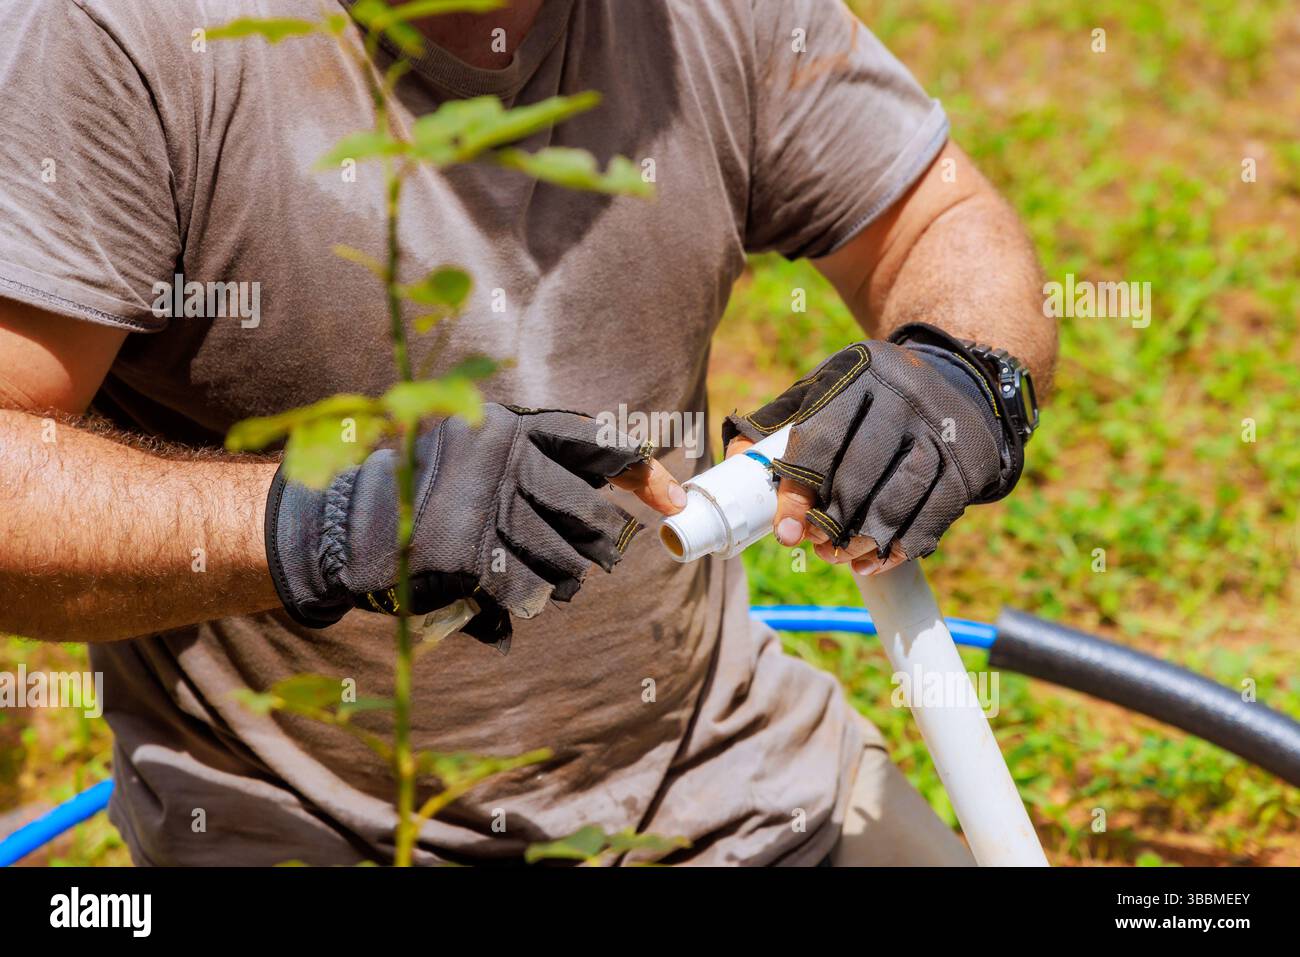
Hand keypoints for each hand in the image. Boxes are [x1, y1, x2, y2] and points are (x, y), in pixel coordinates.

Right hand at [265, 402, 684, 643]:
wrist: (339, 527)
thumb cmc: (418, 492)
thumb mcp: (475, 454)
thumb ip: (541, 467)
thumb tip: (623, 497)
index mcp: (506, 426)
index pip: (593, 443)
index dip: (640, 471)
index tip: (674, 500)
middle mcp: (499, 459)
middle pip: (586, 514)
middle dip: (598, 543)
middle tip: (597, 556)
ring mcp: (483, 507)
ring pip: (563, 560)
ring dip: (561, 579)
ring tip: (544, 579)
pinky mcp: (468, 556)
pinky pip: (526, 591)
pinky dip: (524, 601)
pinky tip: (509, 599)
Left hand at [724, 327, 1019, 573]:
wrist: (958, 382)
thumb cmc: (869, 397)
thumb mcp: (823, 390)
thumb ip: (776, 423)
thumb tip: (734, 461)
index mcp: (859, 373)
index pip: (822, 439)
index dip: (800, 491)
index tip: (787, 532)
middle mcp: (904, 396)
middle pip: (861, 473)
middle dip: (832, 521)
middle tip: (816, 547)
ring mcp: (942, 429)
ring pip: (900, 496)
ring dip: (866, 539)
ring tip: (842, 557)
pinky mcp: (969, 462)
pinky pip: (935, 514)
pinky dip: (903, 546)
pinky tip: (877, 562)